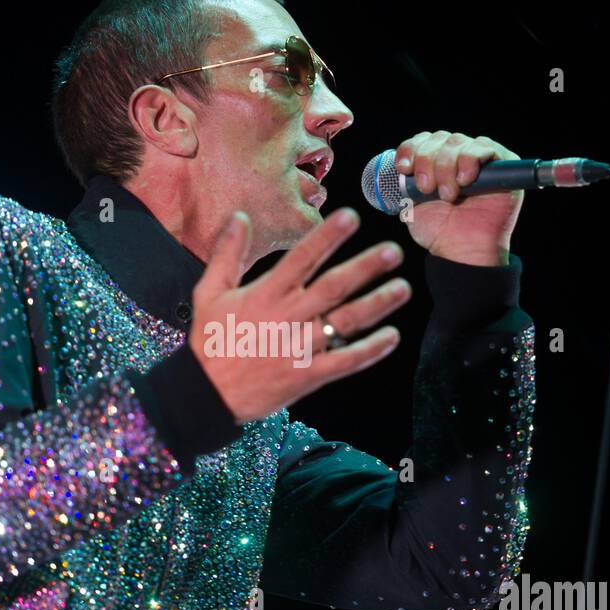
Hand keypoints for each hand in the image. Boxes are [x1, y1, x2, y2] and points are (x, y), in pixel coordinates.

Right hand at [190, 208, 411, 422]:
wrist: (206, 394)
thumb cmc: (209, 341)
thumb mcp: (209, 292)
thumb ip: (228, 253)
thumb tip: (241, 215)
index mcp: (265, 294)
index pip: (302, 257)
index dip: (327, 236)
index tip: (352, 216)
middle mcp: (287, 317)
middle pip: (334, 287)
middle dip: (366, 267)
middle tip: (394, 251)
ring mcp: (300, 347)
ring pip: (346, 321)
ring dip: (377, 304)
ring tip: (403, 288)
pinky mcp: (307, 376)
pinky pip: (345, 361)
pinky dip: (370, 350)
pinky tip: (392, 337)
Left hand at [394, 131, 523, 266]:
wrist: (463, 251)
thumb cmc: (439, 231)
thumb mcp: (413, 206)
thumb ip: (404, 186)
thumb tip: (393, 171)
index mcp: (433, 162)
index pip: (421, 141)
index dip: (410, 149)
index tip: (403, 169)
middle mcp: (455, 156)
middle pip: (438, 139)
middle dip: (427, 161)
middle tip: (426, 188)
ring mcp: (479, 158)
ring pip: (458, 142)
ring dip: (447, 165)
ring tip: (448, 194)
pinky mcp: (502, 163)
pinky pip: (485, 148)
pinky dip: (470, 159)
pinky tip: (464, 179)